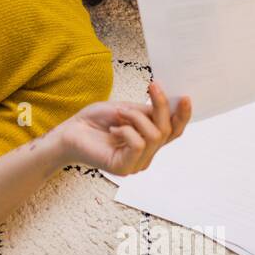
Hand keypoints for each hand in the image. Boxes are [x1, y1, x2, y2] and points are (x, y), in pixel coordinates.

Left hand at [47, 81, 192, 175]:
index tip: (184, 96)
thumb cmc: (94, 120)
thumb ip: (149, 112)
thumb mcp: (127, 109)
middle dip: (161, 106)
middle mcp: (146, 155)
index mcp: (148, 141)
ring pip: (155, 135)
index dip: (183, 115)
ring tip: (120, 114)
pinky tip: (114, 130)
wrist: (70, 130)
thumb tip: (171, 105)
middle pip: (168, 130)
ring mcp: (136, 163)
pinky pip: (138, 144)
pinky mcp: (124, 167)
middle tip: (151, 87)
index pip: (174, 131)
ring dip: (137, 117)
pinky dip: (127, 129)